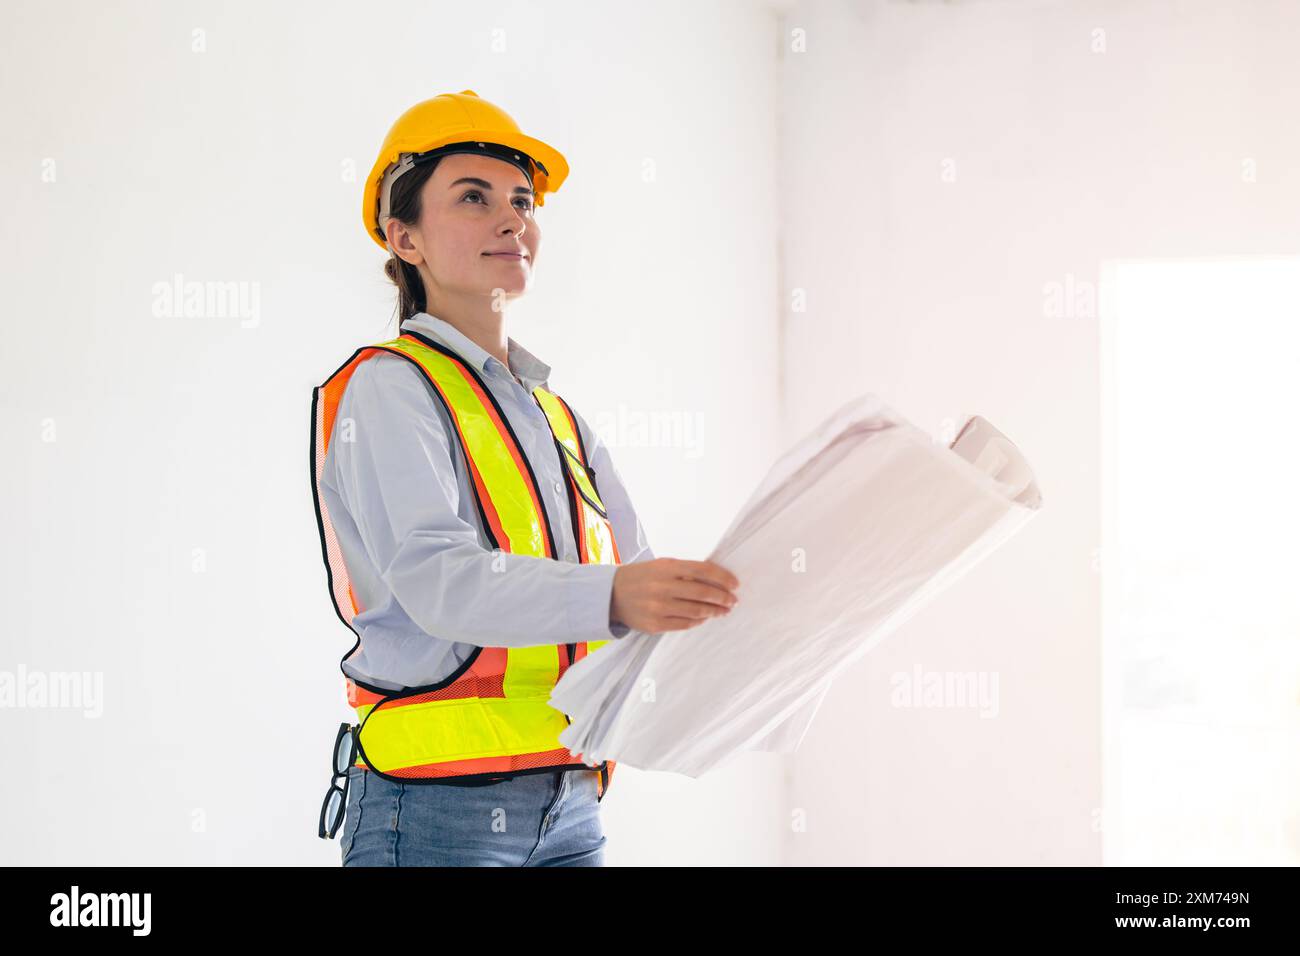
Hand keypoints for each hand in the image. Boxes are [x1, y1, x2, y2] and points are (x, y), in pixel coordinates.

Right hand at [609, 558, 740, 634]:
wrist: (610, 595)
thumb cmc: (642, 577)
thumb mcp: (661, 566)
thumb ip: (686, 571)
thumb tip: (716, 579)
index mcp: (667, 567)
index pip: (703, 570)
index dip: (723, 578)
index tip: (735, 584)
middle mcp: (663, 587)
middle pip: (703, 593)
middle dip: (723, 598)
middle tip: (733, 601)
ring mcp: (658, 607)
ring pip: (696, 611)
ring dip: (714, 612)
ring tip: (723, 611)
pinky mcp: (655, 625)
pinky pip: (684, 625)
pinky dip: (698, 621)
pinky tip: (704, 618)